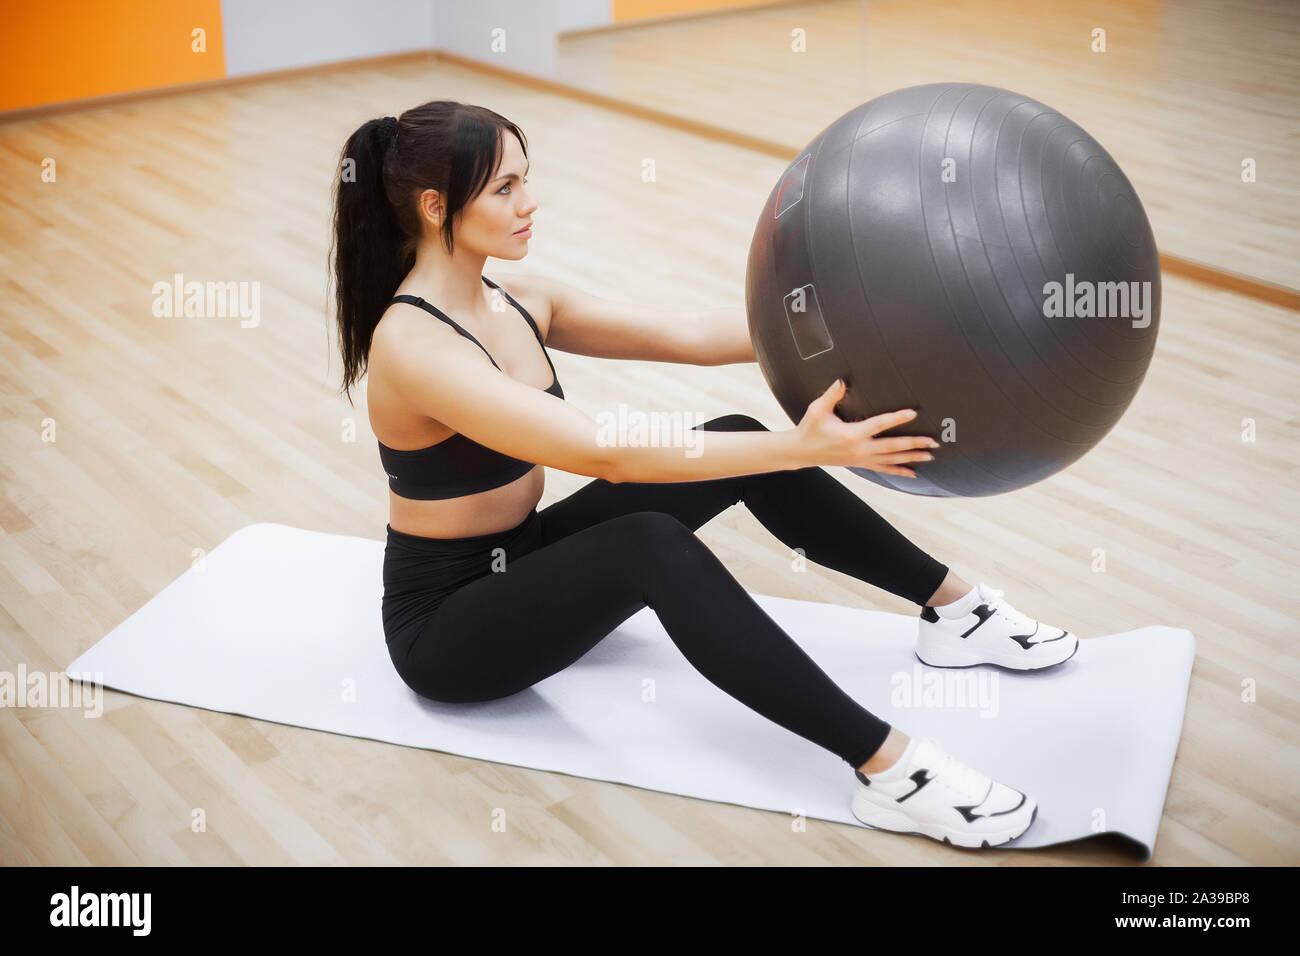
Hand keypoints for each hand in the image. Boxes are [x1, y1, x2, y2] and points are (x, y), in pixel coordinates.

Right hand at [794, 378, 938, 476]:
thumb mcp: (817, 409)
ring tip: (930, 455)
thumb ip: (832, 394)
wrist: (801, 452)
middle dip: (914, 444)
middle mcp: (859, 449)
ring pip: (891, 460)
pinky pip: (883, 469)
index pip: (879, 424)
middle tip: (933, 441)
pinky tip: (913, 473)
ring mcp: (861, 459)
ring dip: (911, 458)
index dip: (897, 418)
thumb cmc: (810, 428)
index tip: (913, 413)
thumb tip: (842, 380)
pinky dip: (899, 471)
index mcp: (851, 435)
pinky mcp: (860, 464)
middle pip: (892, 447)